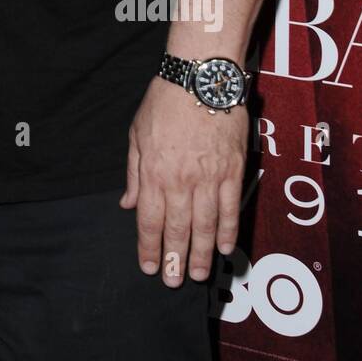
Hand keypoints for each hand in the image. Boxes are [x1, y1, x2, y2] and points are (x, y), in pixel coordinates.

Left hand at [121, 76, 245, 285]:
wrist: (199, 78)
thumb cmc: (164, 102)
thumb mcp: (137, 134)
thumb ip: (134, 173)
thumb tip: (129, 204)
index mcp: (153, 172)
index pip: (149, 220)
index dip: (148, 247)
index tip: (148, 267)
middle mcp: (180, 180)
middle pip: (177, 229)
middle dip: (174, 259)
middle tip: (173, 281)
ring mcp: (209, 178)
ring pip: (205, 226)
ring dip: (202, 254)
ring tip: (199, 275)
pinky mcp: (232, 170)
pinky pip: (230, 208)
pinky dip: (228, 230)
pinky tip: (225, 247)